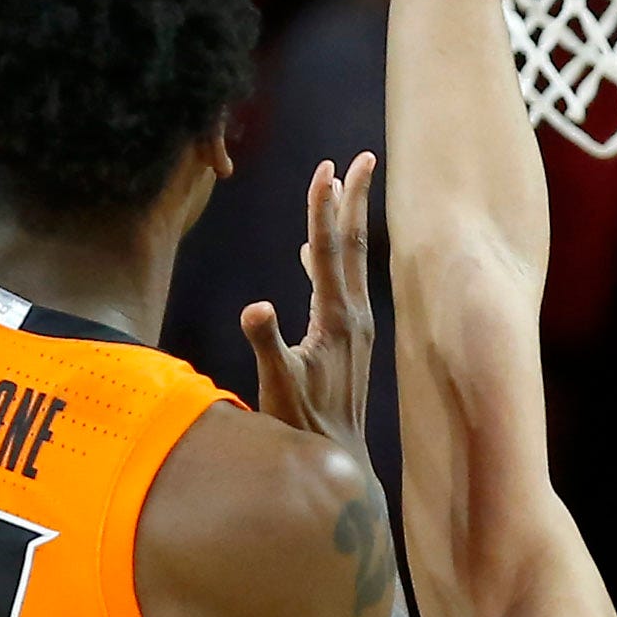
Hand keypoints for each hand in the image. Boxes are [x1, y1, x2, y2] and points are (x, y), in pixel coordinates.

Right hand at [240, 153, 378, 454]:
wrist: (340, 459)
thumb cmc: (303, 426)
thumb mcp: (277, 386)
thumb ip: (266, 344)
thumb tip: (254, 307)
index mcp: (335, 318)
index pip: (327, 250)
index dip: (324, 207)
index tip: (326, 167)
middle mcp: (354, 315)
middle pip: (353, 244)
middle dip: (356, 198)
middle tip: (363, 158)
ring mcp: (356, 325)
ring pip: (350, 260)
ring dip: (347, 220)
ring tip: (343, 186)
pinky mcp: (351, 337)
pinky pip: (341, 282)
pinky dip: (329, 256)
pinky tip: (312, 249)